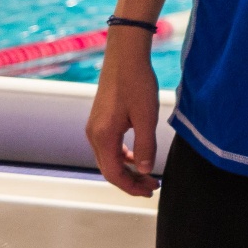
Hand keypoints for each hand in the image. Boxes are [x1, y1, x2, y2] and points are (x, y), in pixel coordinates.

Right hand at [86, 30, 161, 196]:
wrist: (125, 57)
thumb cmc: (137, 83)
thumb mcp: (147, 116)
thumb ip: (146, 146)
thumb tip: (146, 171)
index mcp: (103, 137)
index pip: (114, 174)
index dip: (132, 187)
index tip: (151, 191)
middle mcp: (93, 135)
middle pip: (109, 169)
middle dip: (131, 181)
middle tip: (153, 187)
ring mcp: (94, 128)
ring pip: (109, 159)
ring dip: (128, 169)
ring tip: (149, 175)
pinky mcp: (100, 121)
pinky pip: (110, 147)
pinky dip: (124, 156)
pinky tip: (139, 157)